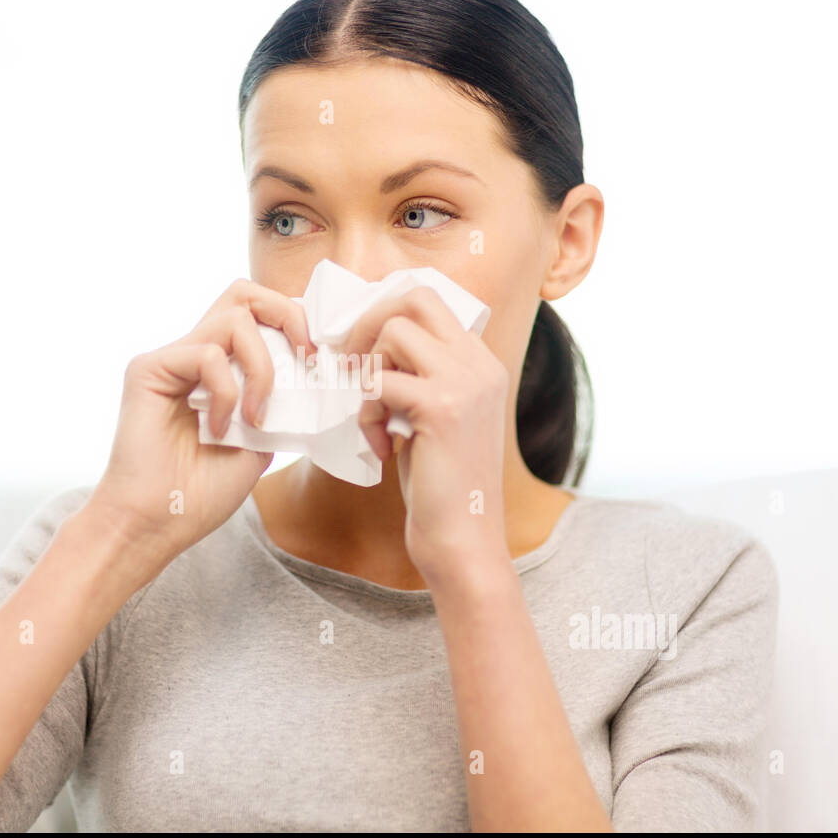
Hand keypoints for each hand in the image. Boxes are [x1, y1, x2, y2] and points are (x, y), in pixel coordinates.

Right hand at [87, 278, 314, 560]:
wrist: (156, 524)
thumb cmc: (202, 491)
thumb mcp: (261, 442)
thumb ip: (279, 401)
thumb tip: (314, 369)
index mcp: (220, 369)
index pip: (260, 315)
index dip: (295, 323)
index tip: (320, 362)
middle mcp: (194, 354)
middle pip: (244, 293)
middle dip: (288, 315)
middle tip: (307, 356)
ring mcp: (171, 358)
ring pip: (234, 317)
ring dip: (261, 367)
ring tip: (255, 417)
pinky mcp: (149, 368)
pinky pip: (208, 354)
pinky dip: (227, 391)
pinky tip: (218, 429)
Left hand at [341, 286, 511, 581]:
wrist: (464, 539)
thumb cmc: (441, 485)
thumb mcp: (435, 418)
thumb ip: (419, 377)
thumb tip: (372, 341)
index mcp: (482, 362)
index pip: (431, 300)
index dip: (385, 314)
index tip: (363, 352)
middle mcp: (480, 363)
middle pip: (415, 298)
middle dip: (370, 324)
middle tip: (355, 368)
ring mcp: (465, 382)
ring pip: (394, 333)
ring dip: (369, 374)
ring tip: (374, 419)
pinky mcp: (442, 408)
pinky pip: (380, 383)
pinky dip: (367, 413)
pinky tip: (381, 448)